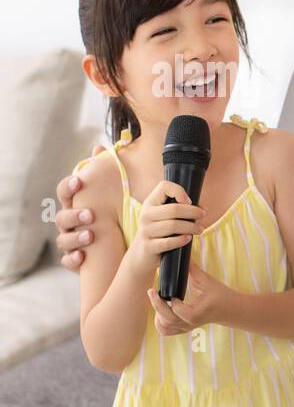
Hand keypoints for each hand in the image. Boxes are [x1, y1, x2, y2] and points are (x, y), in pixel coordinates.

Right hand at [54, 145, 105, 270]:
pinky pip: (68, 260)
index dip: (68, 187)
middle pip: (62, 217)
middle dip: (74, 215)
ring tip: (90, 236)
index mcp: (76, 204)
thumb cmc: (111, 214)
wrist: (120, 245)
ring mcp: (71, 241)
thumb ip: (106, 171)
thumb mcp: (112, 194)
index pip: (64, 192)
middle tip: (90, 215)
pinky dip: (73, 259)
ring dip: (75, 237)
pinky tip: (82, 257)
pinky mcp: (76, 259)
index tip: (78, 181)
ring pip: (63, 239)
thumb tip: (99, 146)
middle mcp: (70, 223)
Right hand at [125, 180, 206, 279]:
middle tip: (203, 216)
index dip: (180, 191)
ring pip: (173, 226)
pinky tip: (188, 239)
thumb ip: (180, 209)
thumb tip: (201, 209)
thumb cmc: (160, 232)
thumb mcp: (165, 217)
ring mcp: (145, 231)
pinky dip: (181, 240)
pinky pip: (168, 242)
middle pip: (174, 209)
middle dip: (193, 212)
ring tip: (200, 230)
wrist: (142, 255)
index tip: (189, 201)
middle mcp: (146, 215)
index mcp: (150, 203)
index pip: (164, 186)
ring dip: (191, 227)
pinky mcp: (149, 246)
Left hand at [147, 262, 228, 334]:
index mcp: (197, 313)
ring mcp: (187, 327)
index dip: (168, 299)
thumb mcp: (207, 280)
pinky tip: (161, 312)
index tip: (164, 288)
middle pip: (167, 319)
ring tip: (157, 301)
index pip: (177, 309)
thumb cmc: (220, 294)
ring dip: (158, 315)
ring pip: (164, 327)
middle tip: (152, 291)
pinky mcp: (185, 329)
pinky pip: (167, 331)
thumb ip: (191, 269)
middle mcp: (191, 323)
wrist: (230, 308)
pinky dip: (160, 323)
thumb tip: (180, 255)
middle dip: (157, 305)